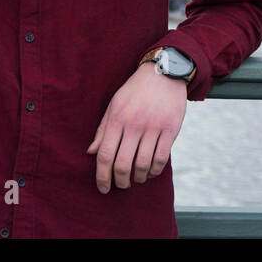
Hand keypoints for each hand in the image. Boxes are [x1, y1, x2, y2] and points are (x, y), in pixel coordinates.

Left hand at [86, 61, 187, 193]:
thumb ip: (103, 129)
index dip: (102, 176)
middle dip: (120, 182)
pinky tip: (151, 172)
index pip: (105, 155)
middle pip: (123, 164)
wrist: (163, 74)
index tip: (103, 188)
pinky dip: (155, 171)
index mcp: (117, 119)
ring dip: (138, 178)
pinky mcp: (170, 130)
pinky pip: (161, 158)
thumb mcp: (114, 104)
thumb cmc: (135, 91)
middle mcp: (134, 125)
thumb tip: (91, 152)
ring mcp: (153, 128)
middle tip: (121, 186)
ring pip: (143, 165)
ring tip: (136, 179)